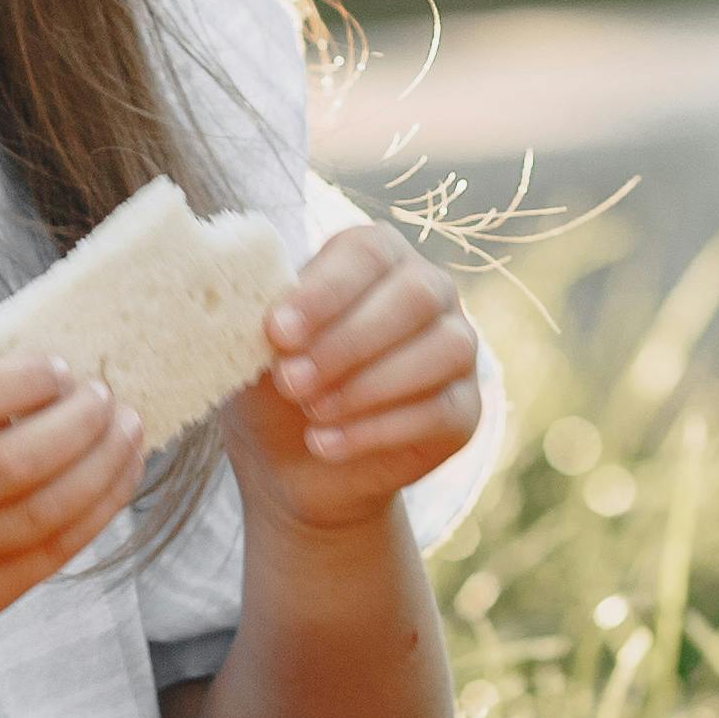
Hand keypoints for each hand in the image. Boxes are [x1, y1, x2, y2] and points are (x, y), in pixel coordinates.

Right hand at [0, 358, 146, 680]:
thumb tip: (39, 382)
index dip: (18, 381)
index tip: (58, 366)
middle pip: (14, 464)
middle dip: (78, 423)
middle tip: (107, 395)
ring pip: (45, 513)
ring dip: (101, 466)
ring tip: (128, 431)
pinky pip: (48, 557)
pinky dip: (93, 514)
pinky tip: (115, 481)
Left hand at [226, 224, 483, 535]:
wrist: (293, 464)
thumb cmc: (273, 387)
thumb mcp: (254, 350)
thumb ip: (263, 321)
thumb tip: (263, 306)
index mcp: (375, 257)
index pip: (367, 253)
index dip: (325, 291)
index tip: (278, 332)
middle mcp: (427, 291)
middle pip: (414, 295)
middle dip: (348, 341)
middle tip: (292, 380)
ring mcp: (456, 348)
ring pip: (442, 349)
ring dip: (369, 384)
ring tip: (311, 412)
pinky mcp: (464, 409)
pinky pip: (440, 410)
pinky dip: (376, 430)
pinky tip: (325, 443)